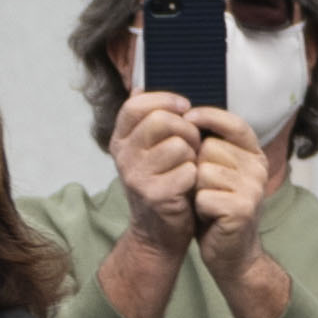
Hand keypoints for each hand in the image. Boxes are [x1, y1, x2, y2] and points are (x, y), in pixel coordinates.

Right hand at [108, 89, 204, 257]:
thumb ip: (146, 120)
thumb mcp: (148, 149)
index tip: (184, 108)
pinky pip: (188, 170)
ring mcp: (135, 176)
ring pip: (178, 145)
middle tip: (191, 143)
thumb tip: (139, 88)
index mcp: (120, 140)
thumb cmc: (163, 182)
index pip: (137, 104)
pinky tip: (190, 185)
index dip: (165, 100)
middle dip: (186, 129)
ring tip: (189, 166)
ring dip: (193, 154)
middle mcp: (122, 156)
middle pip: (161, 121)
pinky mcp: (154, 194)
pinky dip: (196, 176)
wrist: (159, 230)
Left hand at [187, 110, 291, 317]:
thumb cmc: (214, 207)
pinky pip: (203, 195)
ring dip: (194, 188)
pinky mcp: (242, 208)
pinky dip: (198, 206)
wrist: (229, 251)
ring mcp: (253, 187)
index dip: (209, 117)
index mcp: (253, 153)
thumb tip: (182, 113)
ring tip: (204, 200)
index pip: (234, 123)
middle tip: (202, 186)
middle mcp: (258, 166)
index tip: (186, 116)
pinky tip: (207, 215)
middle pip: (209, 147)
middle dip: (194, 165)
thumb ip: (206, 145)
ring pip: (203, 171)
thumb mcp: (213, 170)